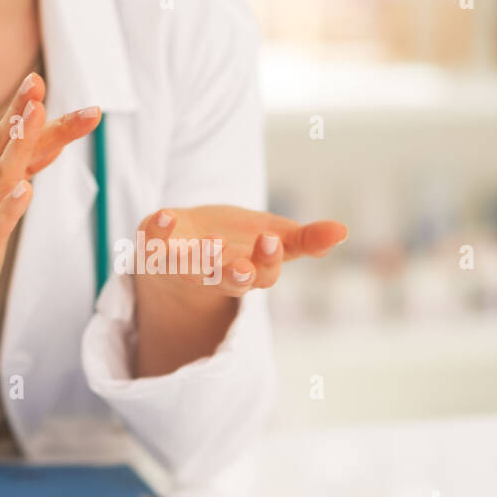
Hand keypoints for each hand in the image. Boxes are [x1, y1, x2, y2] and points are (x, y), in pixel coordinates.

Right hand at [0, 72, 99, 430]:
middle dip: (25, 115)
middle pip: (4, 148)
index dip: (25, 110)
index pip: (8, 139)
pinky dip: (10, 209)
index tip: (39, 78)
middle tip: (39, 82)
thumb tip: (48, 139)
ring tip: (34, 116)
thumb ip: (20, 171)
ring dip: (18, 146)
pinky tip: (27, 191)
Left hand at [130, 204, 346, 376]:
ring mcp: (183, 265)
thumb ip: (307, 239)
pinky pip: (153, 242)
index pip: (263, 274)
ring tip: (205, 245)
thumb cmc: (236, 244)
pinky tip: (165, 215)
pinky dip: (157, 231)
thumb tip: (343, 230)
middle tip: (242, 268)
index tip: (271, 242)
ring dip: (196, 260)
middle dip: (235, 275)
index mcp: (248, 271)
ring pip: (189, 268)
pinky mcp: (156, 250)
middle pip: (228, 281)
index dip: (267, 261)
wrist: (180, 252)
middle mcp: (215, 274)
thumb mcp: (276, 238)